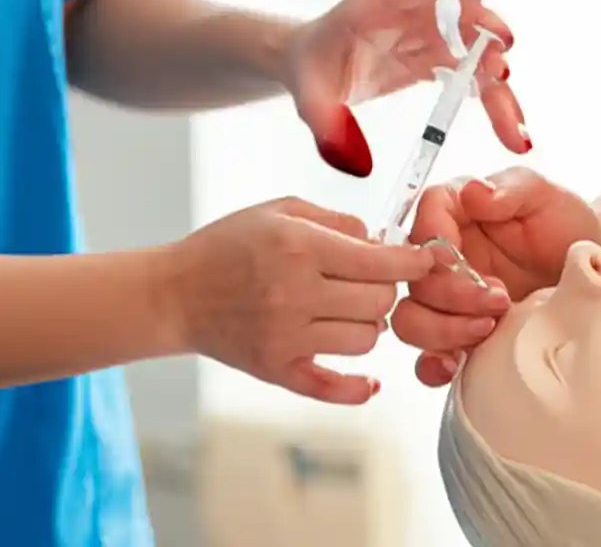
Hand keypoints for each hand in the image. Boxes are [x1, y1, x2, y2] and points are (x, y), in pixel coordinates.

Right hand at [166, 197, 432, 403]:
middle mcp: (294, 294)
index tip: (426, 260)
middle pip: (379, 302)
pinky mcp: (276, 369)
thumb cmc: (228, 245)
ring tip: (346, 311)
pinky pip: (331, 388)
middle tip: (368, 282)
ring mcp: (285, 337)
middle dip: (385, 289)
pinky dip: (357, 387)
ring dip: (367, 325)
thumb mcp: (279, 211)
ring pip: (365, 340)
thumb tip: (382, 241)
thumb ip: (336, 220)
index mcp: (298, 248)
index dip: (412, 262)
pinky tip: (369, 382)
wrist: (175, 293)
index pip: (380, 262)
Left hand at [284, 0, 527, 176]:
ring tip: (515, 127)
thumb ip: (328, 128)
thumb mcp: (310, 100)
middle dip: (487, 37)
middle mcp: (409, 15)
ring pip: (474, 49)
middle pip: (459, 17)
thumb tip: (356, 165)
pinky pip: (471, 72)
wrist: (311, 65)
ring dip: (498, 80)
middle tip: (504, 68)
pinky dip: (490, 96)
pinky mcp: (436, 56)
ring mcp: (427, 35)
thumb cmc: (309, 71)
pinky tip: (509, 128)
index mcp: (374, 8)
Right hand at [391, 167, 600, 386]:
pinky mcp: (459, 334)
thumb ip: (512, 188)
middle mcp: (441, 257)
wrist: (588, 271)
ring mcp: (446, 300)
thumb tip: (476, 192)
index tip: (457, 256)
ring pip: (411, 320)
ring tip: (490, 326)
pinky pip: (428, 357)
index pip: (424, 219)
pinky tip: (457, 363)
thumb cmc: (562, 225)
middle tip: (498, 298)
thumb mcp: (546, 196)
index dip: (434, 242)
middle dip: (451, 294)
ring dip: (444, 329)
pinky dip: (435, 364)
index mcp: (454, 212)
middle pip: (413, 279)